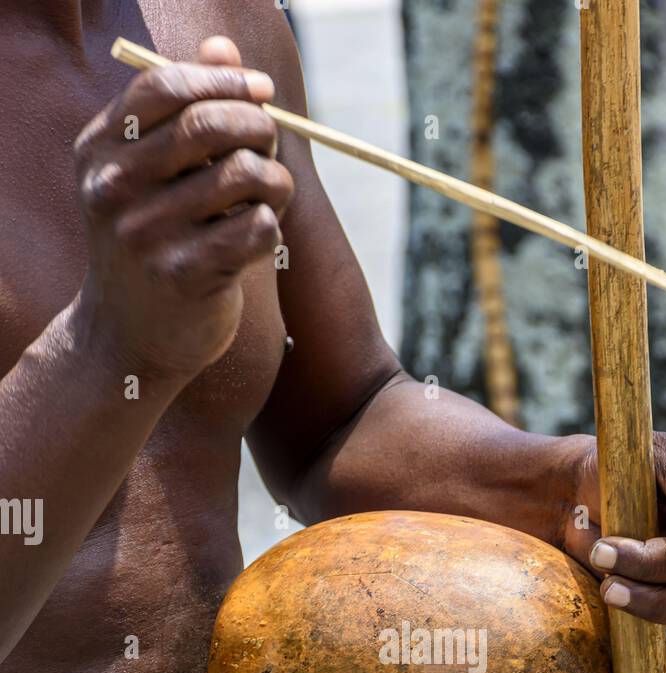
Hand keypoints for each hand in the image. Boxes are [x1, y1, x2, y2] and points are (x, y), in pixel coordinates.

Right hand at [73, 36, 293, 382]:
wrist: (128, 339)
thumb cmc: (151, 244)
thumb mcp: (152, 175)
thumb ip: (186, 110)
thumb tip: (225, 48)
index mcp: (100, 151)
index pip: (164, 86)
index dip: (222, 79)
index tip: (261, 90)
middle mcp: (115, 190)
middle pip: (209, 125)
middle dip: (258, 126)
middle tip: (271, 143)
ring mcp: (147, 235)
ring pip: (243, 175)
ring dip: (274, 179)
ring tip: (270, 194)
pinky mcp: (185, 277)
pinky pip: (256, 226)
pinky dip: (271, 224)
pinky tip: (258, 235)